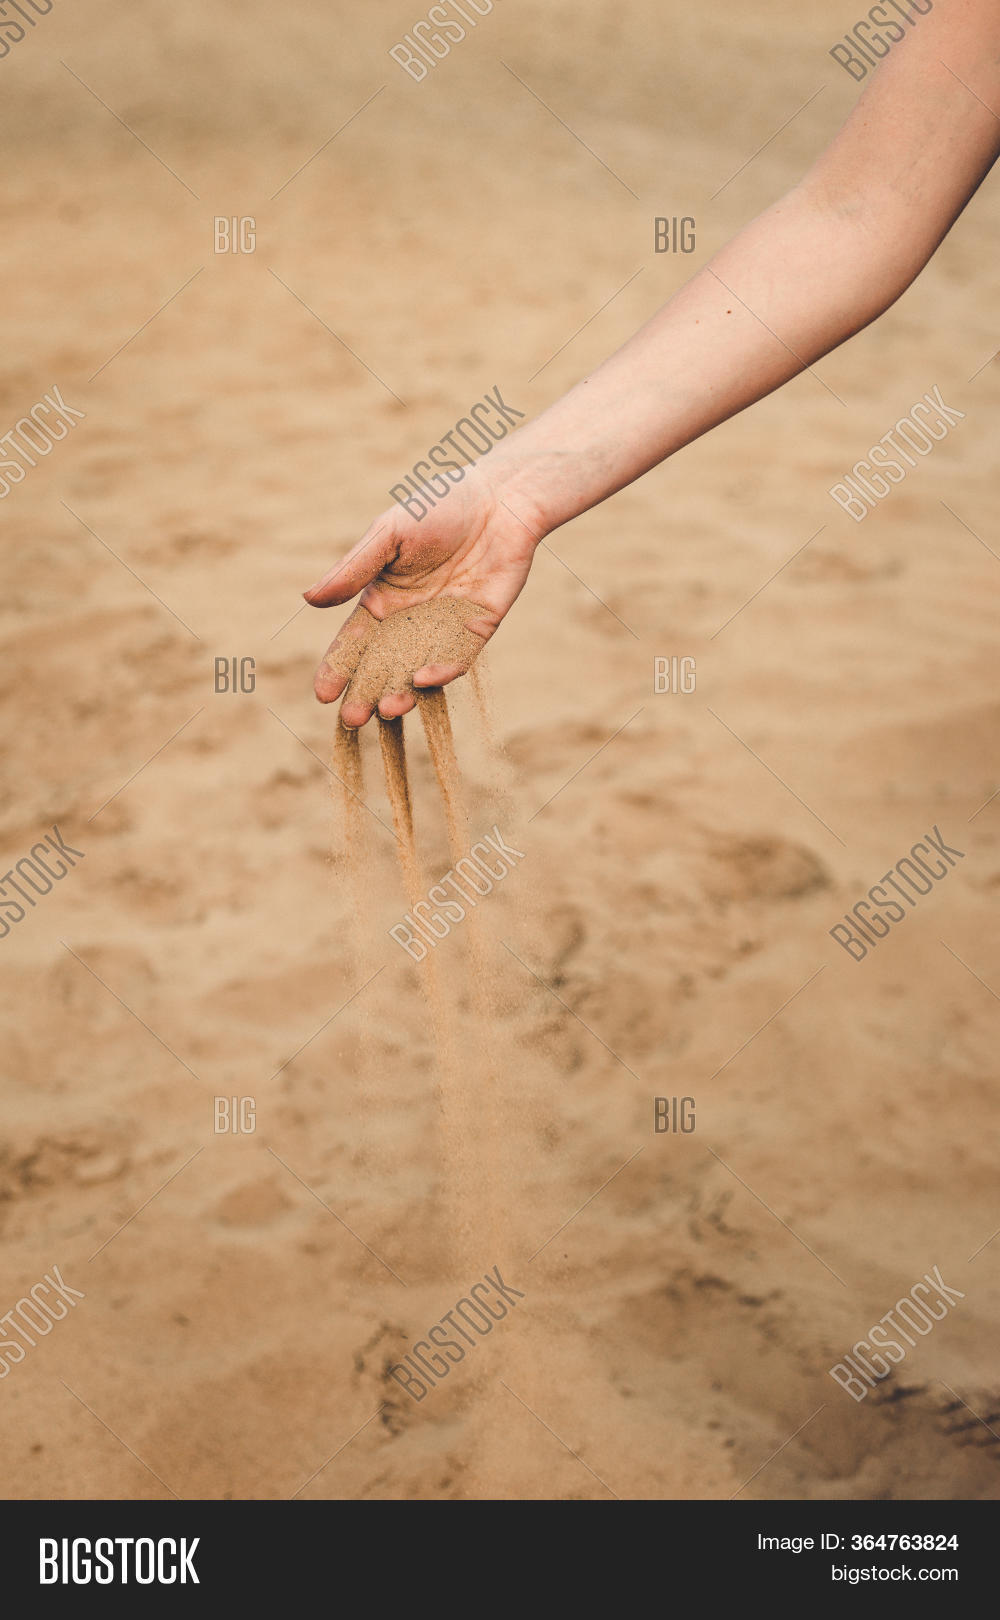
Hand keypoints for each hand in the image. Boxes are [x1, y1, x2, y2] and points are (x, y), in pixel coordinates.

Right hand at [304, 462, 542, 725]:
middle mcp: (410, 621)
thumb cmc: (437, 507)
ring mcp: (443, 628)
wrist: (499, 499)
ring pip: (418, 670)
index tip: (322, 695)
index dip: (338, 668)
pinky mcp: (477, 629)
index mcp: (381, 600)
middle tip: (353, 719)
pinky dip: (441, 671)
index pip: (354, 642)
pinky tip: (423, 680)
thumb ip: (353, 568)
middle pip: (383, 666)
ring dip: (402, 692)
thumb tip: (309, 599)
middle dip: (366, 693)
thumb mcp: (388, 534)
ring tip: (387, 710)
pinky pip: (457, 658)